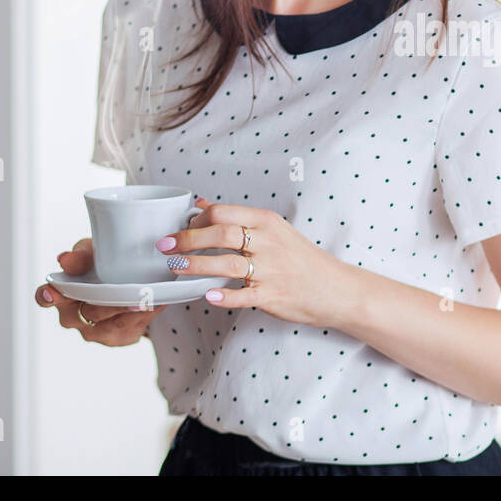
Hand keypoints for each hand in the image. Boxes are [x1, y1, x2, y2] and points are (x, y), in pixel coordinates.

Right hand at [35, 238, 165, 346]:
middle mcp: (75, 317)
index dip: (46, 296)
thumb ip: (81, 254)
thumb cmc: (102, 267)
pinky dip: (145, 315)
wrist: (129, 282)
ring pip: (114, 323)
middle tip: (124, 296)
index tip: (50, 292)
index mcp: (61, 294)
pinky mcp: (119, 338)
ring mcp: (96, 332)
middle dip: (107, 304)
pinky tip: (154, 303)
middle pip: (87, 313)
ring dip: (131, 311)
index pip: (46, 297)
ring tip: (146, 299)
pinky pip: (133, 328)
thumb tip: (65, 259)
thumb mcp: (93, 253)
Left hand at [156, 197, 353, 327]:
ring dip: (195, 265)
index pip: (223, 212)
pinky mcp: (273, 295)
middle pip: (221, 233)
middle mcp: (268, 242)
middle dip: (187, 239)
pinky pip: (243, 296)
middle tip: (164, 246)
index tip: (179, 229)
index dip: (195, 220)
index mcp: (267, 222)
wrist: (336, 288)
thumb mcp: (272, 230)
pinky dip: (224, 296)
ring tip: (174, 267)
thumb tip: (201, 204)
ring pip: (226, 264)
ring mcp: (271, 270)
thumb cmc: (301, 259)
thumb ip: (236, 217)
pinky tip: (206, 295)